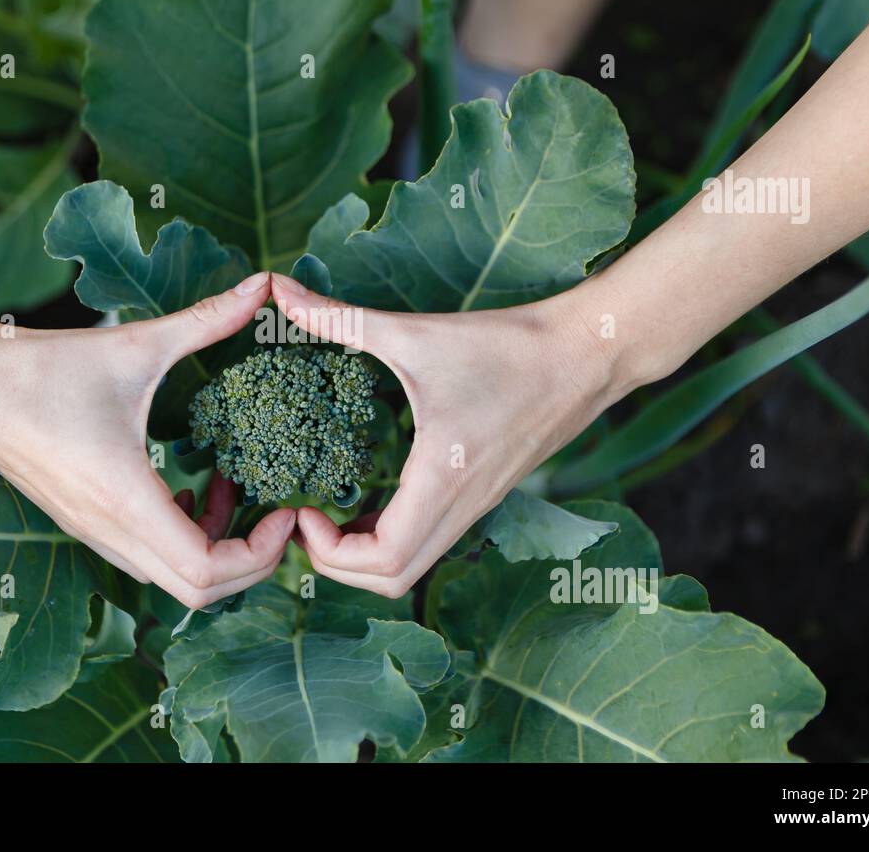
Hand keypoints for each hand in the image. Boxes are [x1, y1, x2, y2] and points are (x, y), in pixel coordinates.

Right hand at [0, 271, 294, 608]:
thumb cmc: (45, 366)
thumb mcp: (135, 343)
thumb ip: (205, 320)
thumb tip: (264, 283)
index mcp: (126, 498)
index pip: (207, 573)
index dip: (260, 554)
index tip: (285, 508)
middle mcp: (109, 530)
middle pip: (199, 594)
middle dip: (251, 562)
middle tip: (275, 511)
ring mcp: (93, 534)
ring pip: (172, 582)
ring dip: (216, 548)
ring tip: (232, 489)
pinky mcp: (84, 525)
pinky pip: (147, 561)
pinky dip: (183, 541)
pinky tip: (189, 489)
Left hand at [269, 272, 633, 597]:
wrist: (590, 352)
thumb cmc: (508, 346)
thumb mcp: (415, 332)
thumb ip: (341, 316)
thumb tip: (278, 288)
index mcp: (442, 482)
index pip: (382, 562)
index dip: (330, 552)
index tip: (301, 509)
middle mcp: (461, 507)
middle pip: (393, 581)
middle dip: (337, 565)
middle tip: (304, 519)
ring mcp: (476, 506)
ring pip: (413, 568)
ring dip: (364, 556)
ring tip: (327, 513)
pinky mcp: (483, 494)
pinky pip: (430, 541)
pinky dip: (391, 537)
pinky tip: (368, 498)